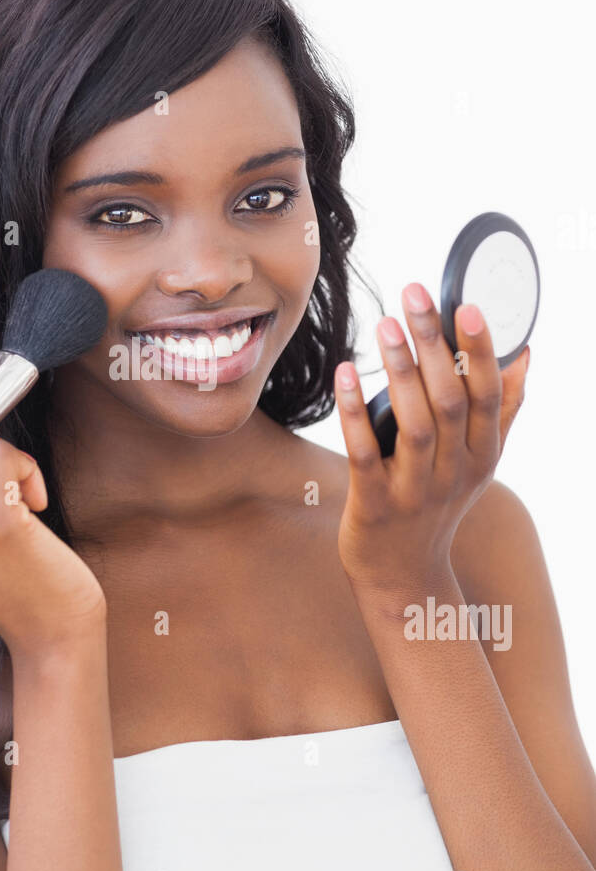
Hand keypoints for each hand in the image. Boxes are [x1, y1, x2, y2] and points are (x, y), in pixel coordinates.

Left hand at [334, 284, 528, 589]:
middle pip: (449, 400)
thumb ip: (503, 410)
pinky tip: (345, 374)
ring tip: (385, 325)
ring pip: (413, 425)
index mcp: (481, 454)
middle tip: (413, 294)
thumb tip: (526, 354)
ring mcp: (414, 490)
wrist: (404, 576)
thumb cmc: (438, 504)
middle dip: (433, 344)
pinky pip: (365, 454)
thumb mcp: (480, 462)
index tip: (466, 304)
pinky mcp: (374, 504)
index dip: (479, 349)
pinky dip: (355, 414)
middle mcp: (454, 471)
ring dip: (399, 371)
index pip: (486, 394)